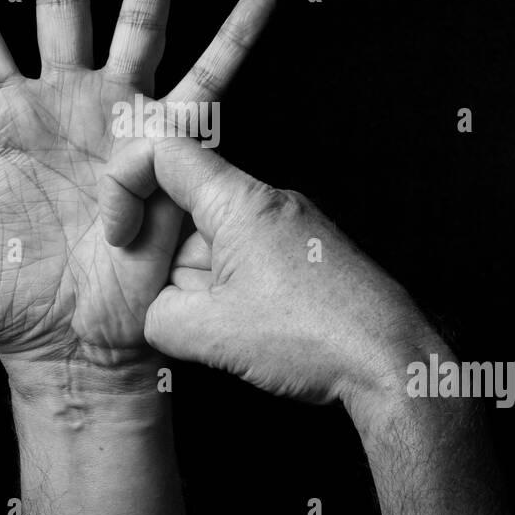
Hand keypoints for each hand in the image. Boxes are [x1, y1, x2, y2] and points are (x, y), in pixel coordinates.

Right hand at [101, 135, 436, 420]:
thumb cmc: (315, 338)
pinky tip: (248, 332)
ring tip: (222, 330)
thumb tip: (152, 312)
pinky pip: (248, 260)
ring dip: (200, 283)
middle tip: (173, 307)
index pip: (164, 153)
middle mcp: (270, 202)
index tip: (121, 239)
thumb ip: (157, 315)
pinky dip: (230, 291)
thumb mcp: (211, 335)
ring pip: (216, 241)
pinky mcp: (309, 256)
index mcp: (241, 202)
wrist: (394, 361)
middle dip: (168, 259)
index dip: (125, 187)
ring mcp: (293, 228)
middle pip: (187, 209)